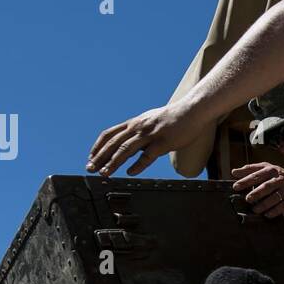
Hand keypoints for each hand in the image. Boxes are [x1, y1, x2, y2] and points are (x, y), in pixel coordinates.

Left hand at [87, 101, 204, 177]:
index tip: (91, 158)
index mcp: (134, 123)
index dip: (97, 147)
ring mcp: (150, 134)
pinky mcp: (163, 142)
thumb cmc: (174, 118)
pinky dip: (137, 165)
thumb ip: (139, 133)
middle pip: (113, 143)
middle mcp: (138, 127)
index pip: (109, 134)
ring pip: (126, 149)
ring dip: (113, 162)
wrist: (192, 110)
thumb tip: (130, 146)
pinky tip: (130, 173)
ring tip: (105, 173)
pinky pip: (148, 156)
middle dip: (100, 157)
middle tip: (90, 168)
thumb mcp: (150, 122)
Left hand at [231, 163, 283, 216]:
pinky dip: (274, 211)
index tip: (235, 186)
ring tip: (255, 209)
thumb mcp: (267, 169)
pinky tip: (266, 215)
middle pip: (266, 186)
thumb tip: (234, 172)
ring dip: (264, 204)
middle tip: (247, 198)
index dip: (246, 181)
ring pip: (274, 197)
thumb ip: (250, 170)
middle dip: (256, 193)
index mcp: (271, 170)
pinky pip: (282, 207)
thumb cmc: (279, 176)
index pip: (257, 175)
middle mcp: (280, 179)